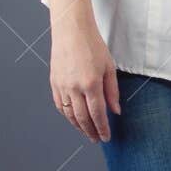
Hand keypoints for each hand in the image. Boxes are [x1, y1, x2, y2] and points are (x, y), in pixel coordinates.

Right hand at [51, 21, 119, 142]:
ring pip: (69, 114)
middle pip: (82, 118)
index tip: (106, 137)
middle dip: (90, 131)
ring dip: (78, 126)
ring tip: (86, 132)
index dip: (102, 128)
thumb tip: (116, 111)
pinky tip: (73, 119)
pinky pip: (60, 105)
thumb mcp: (109, 67)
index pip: (97, 114)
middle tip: (96, 139)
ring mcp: (62, 86)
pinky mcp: (54, 82)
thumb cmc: (93, 46)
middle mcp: (74, 87)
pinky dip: (67, 115)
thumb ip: (112, 91)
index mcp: (91, 84)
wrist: (71, 31)